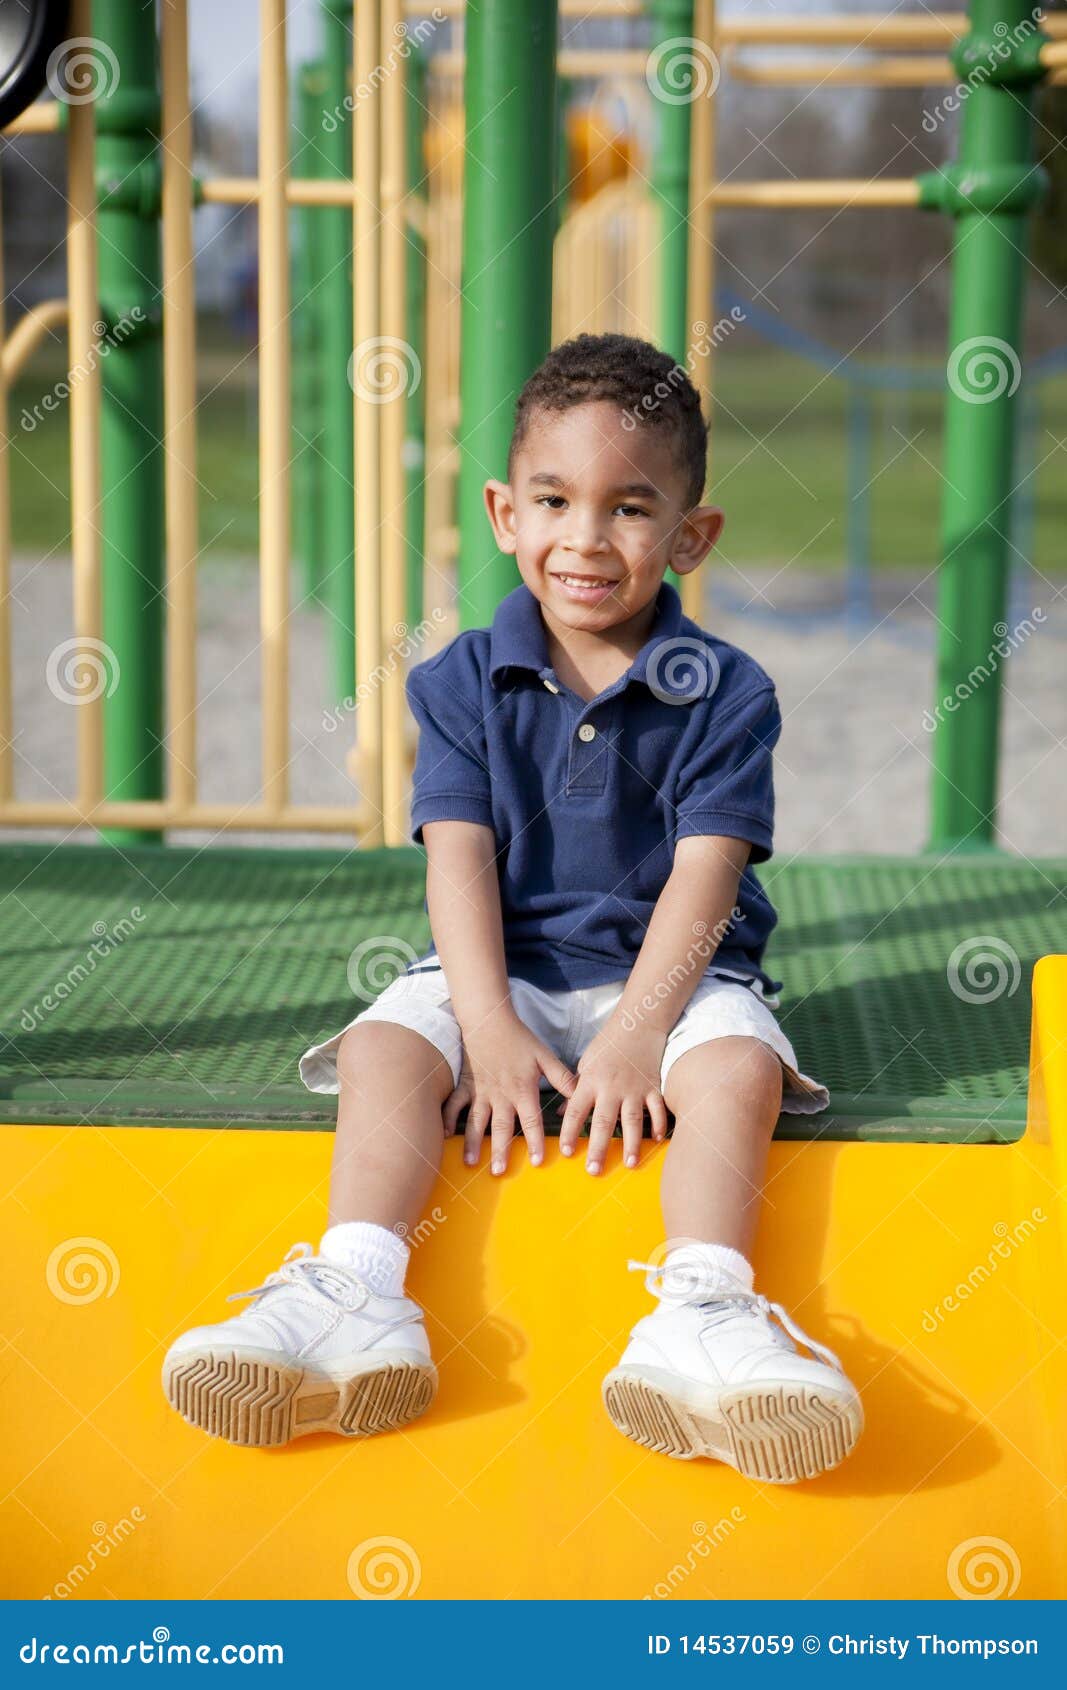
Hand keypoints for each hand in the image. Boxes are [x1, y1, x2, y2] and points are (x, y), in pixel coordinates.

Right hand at [443, 1008, 576, 1174]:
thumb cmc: (519, 1038)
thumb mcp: (544, 1056)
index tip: (536, 1162)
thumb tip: (580, 1095)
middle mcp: (501, 1094)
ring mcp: (480, 1091)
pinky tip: (444, 1137)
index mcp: (522, 1089)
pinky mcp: (465, 1085)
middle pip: (501, 1127)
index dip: (535, 1141)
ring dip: (473, 1143)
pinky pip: (454, 1104)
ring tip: (471, 1163)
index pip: (531, 1120)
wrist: (489, 1019)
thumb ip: (562, 1078)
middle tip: (499, 1172)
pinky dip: (447, 1120)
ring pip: (476, 1121)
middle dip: (500, 1151)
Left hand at [558, 1017, 669, 1173]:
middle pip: (604, 1122)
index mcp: (591, 1081)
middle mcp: (612, 1087)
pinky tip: (656, 1141)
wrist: (638, 1025)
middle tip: (594, 1170)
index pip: (577, 1110)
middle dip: (599, 1148)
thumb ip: (576, 1088)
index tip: (567, 1152)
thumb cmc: (608, 1045)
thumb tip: (564, 1111)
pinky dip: (658, 1125)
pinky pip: (657, 1109)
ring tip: (629, 1164)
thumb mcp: (585, 1063)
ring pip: (632, 1120)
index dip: (570, 1132)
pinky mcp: (653, 1087)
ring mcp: (635, 1088)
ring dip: (631, 1144)